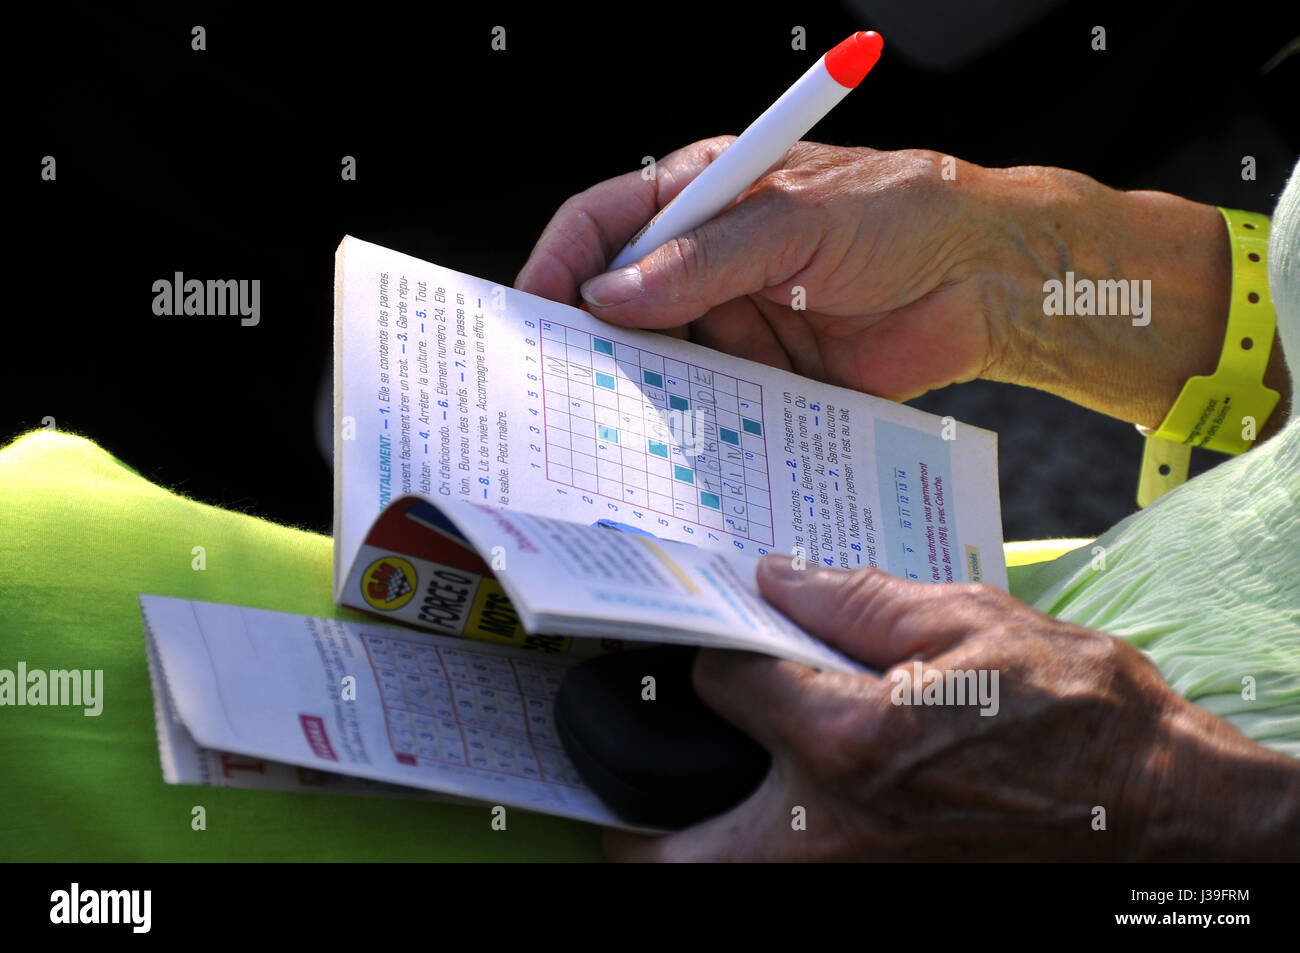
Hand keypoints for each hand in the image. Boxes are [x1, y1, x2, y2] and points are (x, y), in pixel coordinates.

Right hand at [516, 137, 1001, 401]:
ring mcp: (736, 322)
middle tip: (562, 377)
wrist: (988, 282)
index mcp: (706, 196)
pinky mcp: (766, 378)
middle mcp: (710, 261)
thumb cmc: (904, 213)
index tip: (534, 304)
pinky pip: (715, 404)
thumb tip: (614, 291)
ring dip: (642, 387)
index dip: (563, 259)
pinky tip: (682, 443)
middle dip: (591, 337)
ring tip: (617, 420)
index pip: (607, 220)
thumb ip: (706, 257)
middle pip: (622, 299)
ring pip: (663, 359)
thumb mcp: (798, 218)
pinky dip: (696, 424)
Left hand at [604, 557, 1299, 860]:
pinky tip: (780, 818)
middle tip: (640, 776)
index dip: (712, 648)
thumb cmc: (1082, 717)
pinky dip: (761, 861)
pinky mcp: (880, 908)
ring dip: (689, 854)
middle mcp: (829, 832)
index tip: (718, 638)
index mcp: (846, 742)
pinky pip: (784, 890)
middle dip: (635, 818)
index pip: (720, 684)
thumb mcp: (974, 623)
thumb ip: (858, 599)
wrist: (1163, 816)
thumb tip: (775, 575)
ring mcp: (850, 888)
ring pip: (716, 891)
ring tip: (697, 805)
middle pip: (667, 854)